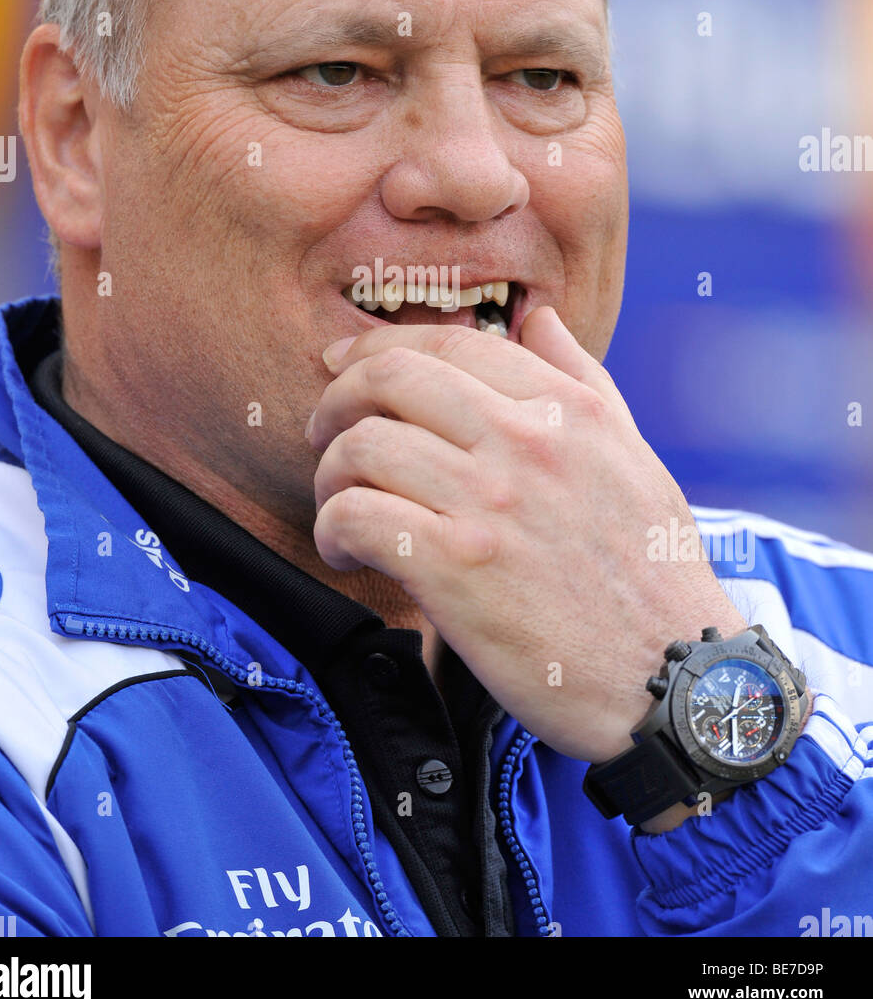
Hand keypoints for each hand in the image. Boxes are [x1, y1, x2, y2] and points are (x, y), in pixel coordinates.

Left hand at [308, 307, 747, 763]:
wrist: (674, 680)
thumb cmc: (653, 574)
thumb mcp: (634, 457)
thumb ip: (582, 380)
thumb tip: (538, 319)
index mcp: (566, 409)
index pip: (450, 342)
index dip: (379, 347)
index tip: (344, 364)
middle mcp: (526, 441)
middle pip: (390, 378)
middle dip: (337, 398)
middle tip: (324, 432)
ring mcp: (488, 502)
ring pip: (361, 446)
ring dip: (331, 475)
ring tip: (341, 504)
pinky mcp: (456, 568)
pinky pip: (356, 516)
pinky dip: (333, 529)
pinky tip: (346, 550)